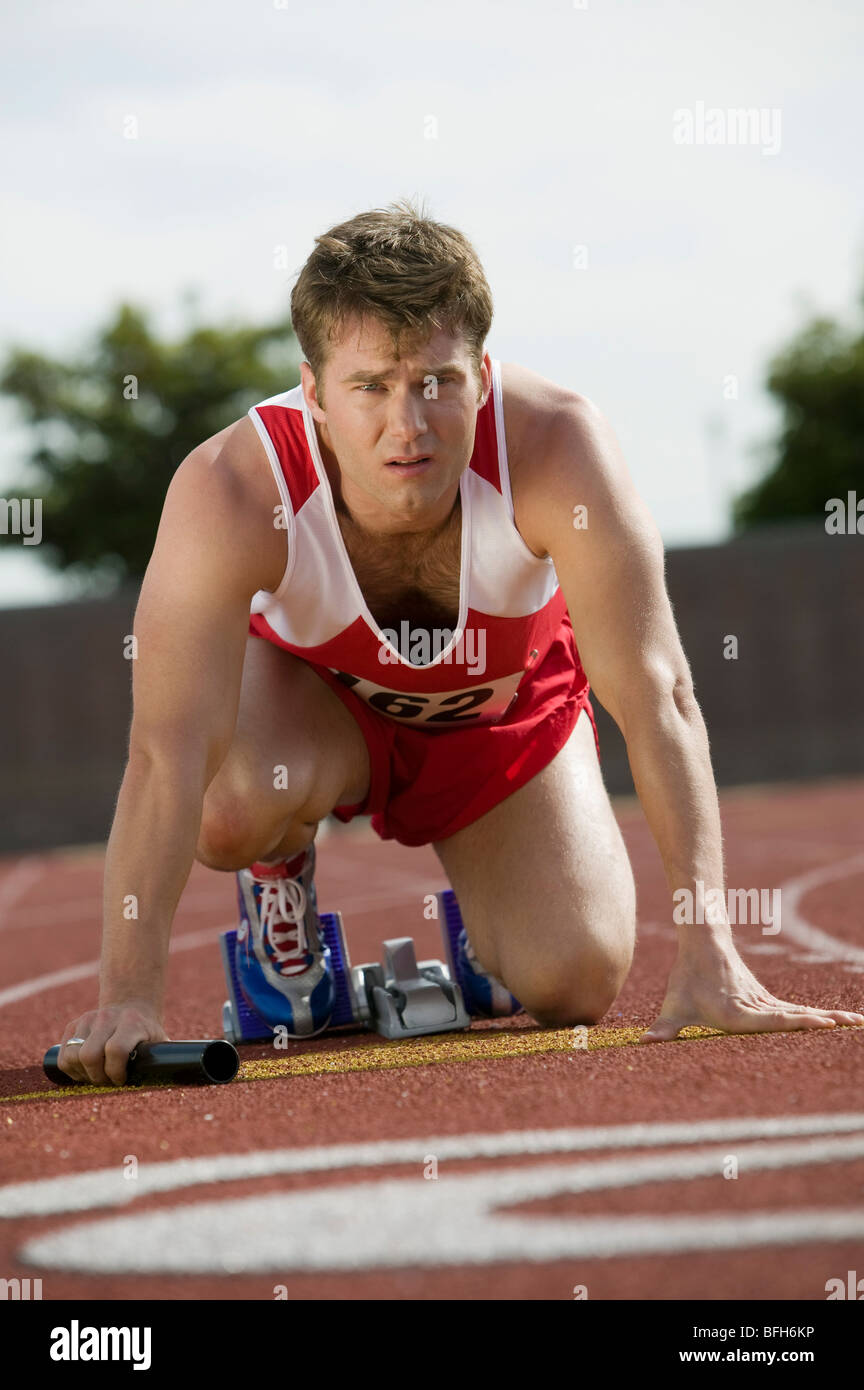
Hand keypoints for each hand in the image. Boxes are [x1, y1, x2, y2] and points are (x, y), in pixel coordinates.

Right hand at [57, 1001, 168, 1084]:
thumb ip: (163, 1060)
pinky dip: (71, 1069)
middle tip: (106, 1081)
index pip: (116, 1049)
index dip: (115, 1072)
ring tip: (95, 1076)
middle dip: (97, 1076)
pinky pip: (63, 1055)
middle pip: (89, 1055)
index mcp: (131, 1022)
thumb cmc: (147, 1032)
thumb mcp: (159, 1042)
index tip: (121, 1080)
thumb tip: (170, 1082)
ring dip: (82, 1074)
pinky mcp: (73, 1026)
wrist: (131, 1005)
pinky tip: (84, 1071)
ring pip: (72, 1056)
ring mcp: (87, 1020)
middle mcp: (106, 1018)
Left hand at [640, 934, 863, 1042]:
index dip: (798, 1022)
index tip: (822, 1022)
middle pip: (794, 1016)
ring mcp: (764, 1003)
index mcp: (737, 1012)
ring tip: (856, 1023)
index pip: (772, 1020)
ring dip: (828, 1018)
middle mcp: (755, 1007)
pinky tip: (837, 1022)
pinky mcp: (767, 1001)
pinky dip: (817, 1017)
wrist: (703, 945)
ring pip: (799, 1012)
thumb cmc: (687, 978)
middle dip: (823, 1022)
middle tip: (852, 1024)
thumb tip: (643, 1044)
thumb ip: (662, 1029)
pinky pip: (795, 1012)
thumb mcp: (673, 1006)